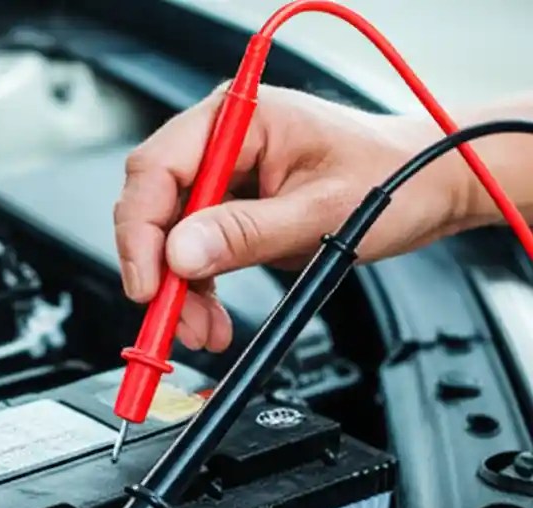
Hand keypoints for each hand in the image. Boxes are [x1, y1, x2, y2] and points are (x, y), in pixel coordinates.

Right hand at [115, 85, 473, 351]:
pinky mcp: (227, 204)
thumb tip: (180, 253)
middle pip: (153, 205)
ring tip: (203, 329)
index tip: (149, 284)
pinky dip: (196, 288)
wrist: (428, 186)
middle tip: (173, 318)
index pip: (157, 169)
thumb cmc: (393, 177)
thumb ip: (245, 233)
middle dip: (160, 269)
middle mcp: (221, 139)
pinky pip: (191, 249)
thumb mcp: (321, 212)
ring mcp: (221, 172)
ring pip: (168, 236)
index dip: (141, 232)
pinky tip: (211, 315)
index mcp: (241, 117)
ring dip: (179, 289)